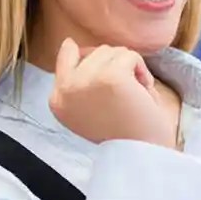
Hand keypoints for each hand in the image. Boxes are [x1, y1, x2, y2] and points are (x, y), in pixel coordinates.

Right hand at [48, 38, 172, 146]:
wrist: (141, 155)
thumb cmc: (123, 134)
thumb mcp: (87, 108)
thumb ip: (77, 82)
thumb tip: (69, 44)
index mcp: (57, 100)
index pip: (64, 56)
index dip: (86, 54)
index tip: (98, 61)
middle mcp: (65, 90)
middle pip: (95, 51)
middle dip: (116, 65)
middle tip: (126, 95)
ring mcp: (86, 81)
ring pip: (114, 51)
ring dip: (131, 69)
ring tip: (134, 97)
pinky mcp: (110, 77)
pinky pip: (130, 56)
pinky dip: (142, 71)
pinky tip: (143, 94)